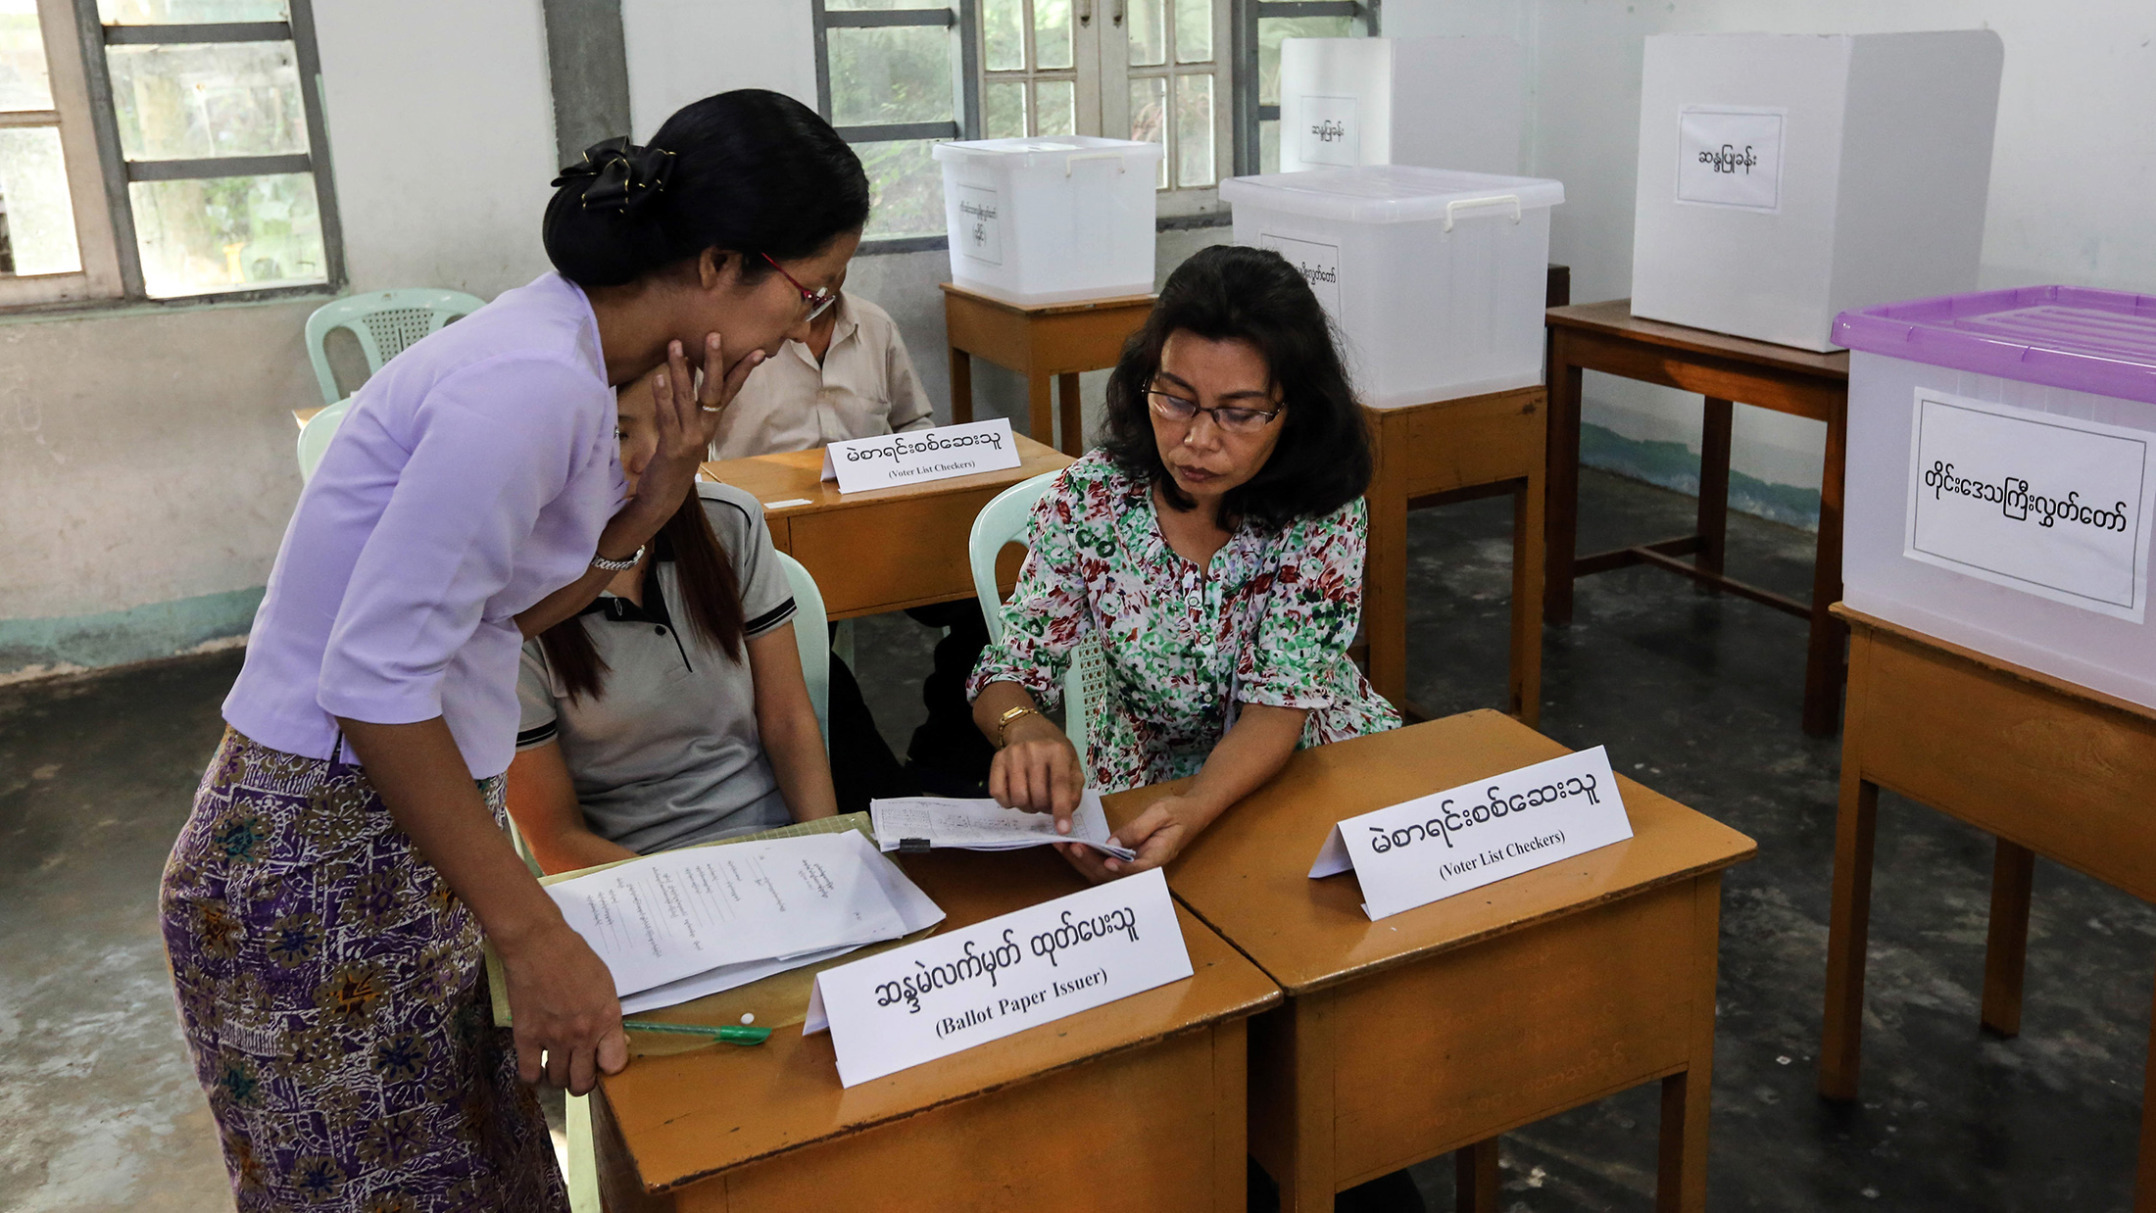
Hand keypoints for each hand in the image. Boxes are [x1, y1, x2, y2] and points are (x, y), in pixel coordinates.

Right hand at [499, 922, 627, 1095]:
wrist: (538, 944)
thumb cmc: (574, 957)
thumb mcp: (605, 985)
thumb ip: (608, 1016)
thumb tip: (613, 1039)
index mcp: (607, 1019)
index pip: (614, 1064)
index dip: (608, 1067)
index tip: (601, 1063)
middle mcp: (582, 1034)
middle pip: (583, 1082)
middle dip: (582, 1082)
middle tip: (577, 1072)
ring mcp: (554, 1038)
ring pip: (558, 1080)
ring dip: (558, 1077)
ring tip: (557, 1066)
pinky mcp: (527, 1036)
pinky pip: (530, 1074)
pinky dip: (533, 1076)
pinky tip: (536, 1066)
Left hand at [621, 335, 764, 538]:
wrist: (664, 498)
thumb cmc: (673, 461)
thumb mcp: (686, 432)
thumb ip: (689, 407)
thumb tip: (685, 370)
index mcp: (711, 423)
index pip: (732, 392)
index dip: (743, 371)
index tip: (757, 351)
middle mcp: (706, 429)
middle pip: (715, 390)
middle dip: (715, 362)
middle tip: (713, 335)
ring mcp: (691, 439)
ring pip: (688, 399)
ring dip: (681, 370)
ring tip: (676, 344)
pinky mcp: (673, 448)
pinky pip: (668, 418)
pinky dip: (663, 397)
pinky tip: (658, 379)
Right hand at [987, 715, 1082, 830]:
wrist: (1028, 728)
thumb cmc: (1054, 751)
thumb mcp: (1072, 764)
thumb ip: (1074, 788)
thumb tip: (1067, 811)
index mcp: (1057, 751)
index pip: (1059, 785)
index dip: (1061, 809)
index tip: (1063, 830)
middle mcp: (1033, 750)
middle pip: (1038, 796)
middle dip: (1044, 808)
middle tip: (1046, 803)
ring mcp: (1012, 754)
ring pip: (1018, 798)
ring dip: (1027, 807)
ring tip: (1032, 798)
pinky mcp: (997, 760)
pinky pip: (998, 794)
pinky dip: (1008, 802)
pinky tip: (1016, 794)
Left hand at [1051, 796, 1195, 883]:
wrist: (1191, 813)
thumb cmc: (1178, 812)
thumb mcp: (1159, 814)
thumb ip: (1136, 829)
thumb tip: (1112, 843)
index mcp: (1156, 858)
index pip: (1135, 870)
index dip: (1119, 868)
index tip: (1104, 859)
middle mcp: (1143, 868)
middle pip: (1112, 875)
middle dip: (1088, 862)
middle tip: (1069, 846)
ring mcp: (1134, 867)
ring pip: (1104, 873)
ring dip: (1082, 862)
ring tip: (1062, 847)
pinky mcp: (1126, 862)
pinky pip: (1104, 866)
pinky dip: (1086, 858)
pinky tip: (1071, 848)